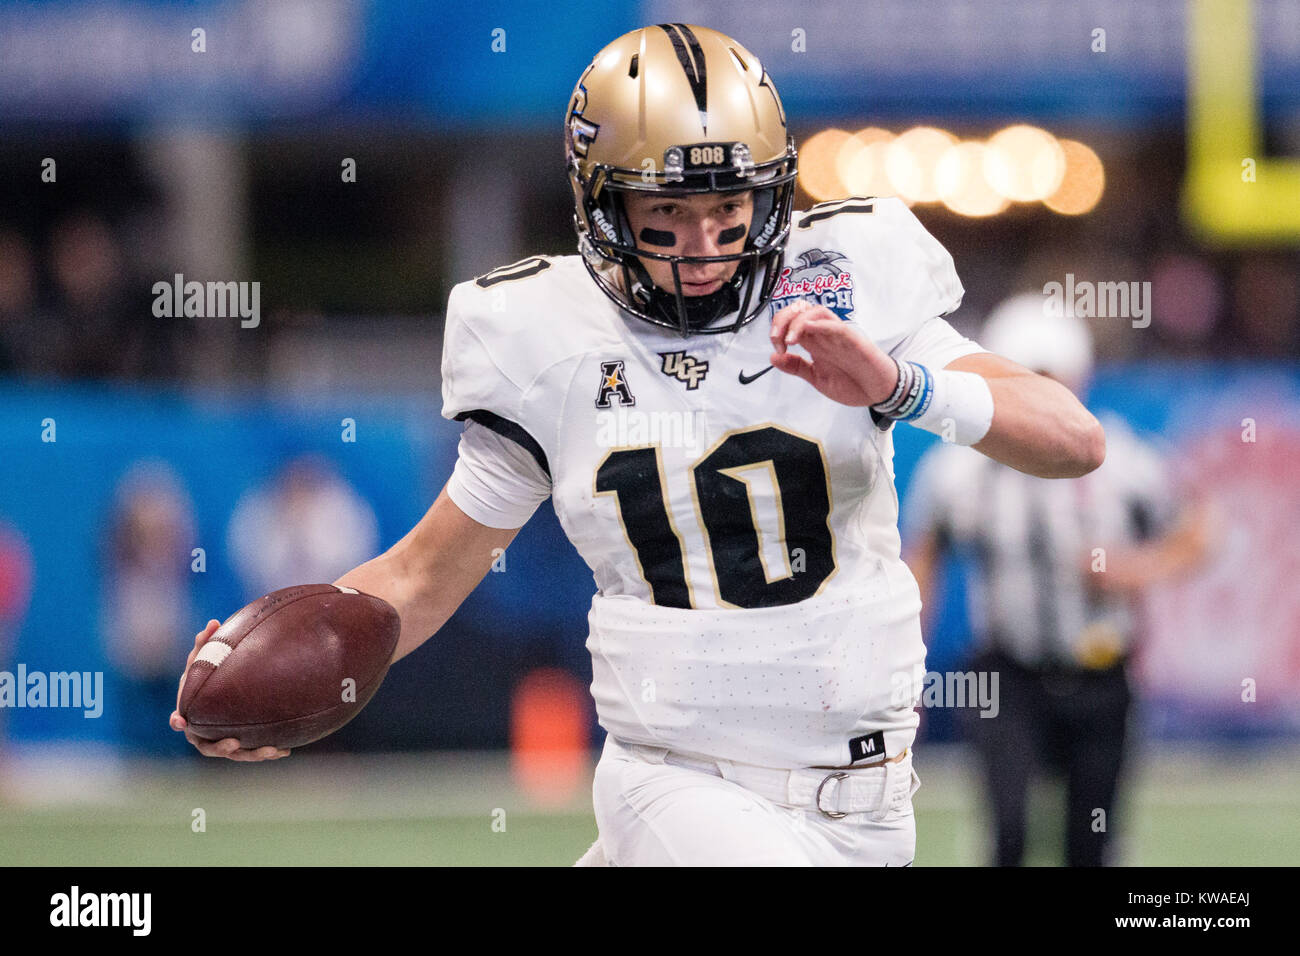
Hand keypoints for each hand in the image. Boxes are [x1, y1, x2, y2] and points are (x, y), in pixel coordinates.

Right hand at [170, 619, 289, 760]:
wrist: (221, 693)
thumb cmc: (208, 675)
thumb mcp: (204, 658)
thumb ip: (206, 642)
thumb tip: (214, 622)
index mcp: (189, 714)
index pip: (178, 720)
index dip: (177, 722)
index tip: (179, 721)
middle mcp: (202, 733)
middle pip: (207, 746)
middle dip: (220, 748)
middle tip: (233, 743)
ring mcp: (221, 742)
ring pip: (234, 754)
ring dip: (251, 754)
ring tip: (270, 750)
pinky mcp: (240, 746)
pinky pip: (252, 752)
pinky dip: (268, 751)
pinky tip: (285, 750)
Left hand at [769, 300, 899, 406]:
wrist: (878, 392)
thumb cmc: (853, 383)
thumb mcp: (816, 378)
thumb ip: (796, 367)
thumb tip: (773, 357)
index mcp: (815, 342)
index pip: (791, 322)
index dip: (778, 330)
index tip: (777, 348)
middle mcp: (824, 335)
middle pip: (801, 310)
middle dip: (783, 319)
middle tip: (777, 339)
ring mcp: (838, 336)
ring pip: (817, 312)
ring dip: (798, 321)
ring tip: (790, 339)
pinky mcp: (853, 340)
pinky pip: (837, 326)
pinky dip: (821, 324)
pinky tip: (810, 327)